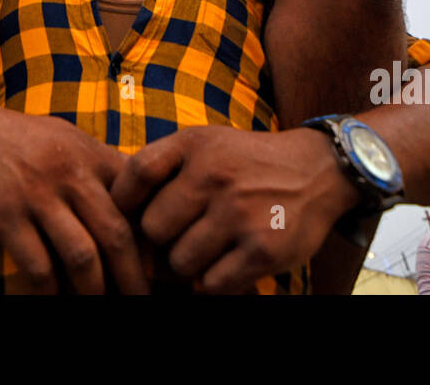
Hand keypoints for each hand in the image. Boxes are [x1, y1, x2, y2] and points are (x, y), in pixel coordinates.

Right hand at [0, 104, 148, 294]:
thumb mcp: (76, 141)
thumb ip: (109, 168)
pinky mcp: (6, 216)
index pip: (139, 200)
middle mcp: (71, 175)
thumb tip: (150, 201)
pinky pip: (37, 266)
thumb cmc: (33, 142)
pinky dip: (50, 292)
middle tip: (140, 300)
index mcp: (94, 156)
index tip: (163, 265)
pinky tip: (54, 298)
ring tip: (99, 305)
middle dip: (133, 277)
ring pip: (81, 256)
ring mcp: (38, 195)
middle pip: (116, 234)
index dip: (154, 238)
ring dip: (94, 291)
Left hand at [111, 126, 354, 293]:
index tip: (130, 214)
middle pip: (152, 230)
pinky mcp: (263, 249)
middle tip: (181, 235)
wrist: (316, 171)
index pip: (135, 175)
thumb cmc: (246, 162)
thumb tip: (112, 208)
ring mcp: (240, 213)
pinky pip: (212, 285)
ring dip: (189, 264)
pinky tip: (227, 263)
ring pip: (179, 263)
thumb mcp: (205, 143)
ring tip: (208, 247)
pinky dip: (213, 282)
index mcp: (195, 145)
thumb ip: (162, 166)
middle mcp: (215, 175)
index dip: (123, 201)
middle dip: (162, 240)